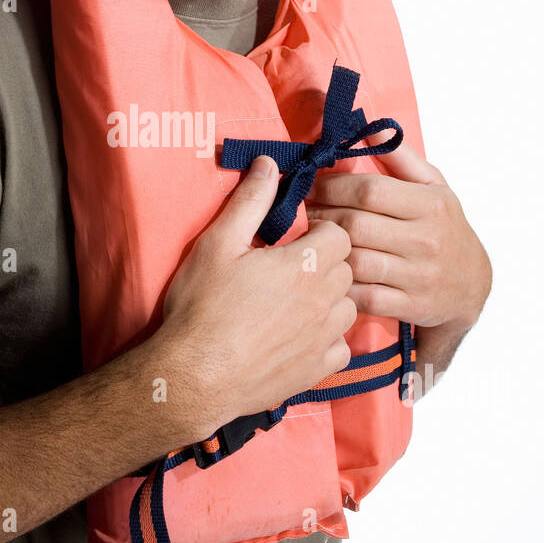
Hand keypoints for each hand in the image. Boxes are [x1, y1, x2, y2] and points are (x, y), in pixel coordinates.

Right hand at [160, 156, 356, 440]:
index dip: (321, 231)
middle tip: (291, 267)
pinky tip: (301, 335)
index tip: (297, 238)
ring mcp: (324, 338)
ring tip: (298, 300)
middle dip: (326, 263)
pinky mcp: (317, 370)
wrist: (194, 377)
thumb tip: (268, 164)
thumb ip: (250, 201)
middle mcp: (324, 300)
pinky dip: (328, 339)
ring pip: (349, 307)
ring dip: (330, 299)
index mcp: (304, 264)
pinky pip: (341, 347)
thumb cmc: (202, 309)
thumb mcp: (217, 244)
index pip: (341, 235)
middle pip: (347, 269)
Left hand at [305, 141, 491, 329]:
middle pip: (355, 225)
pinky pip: (362, 296)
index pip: (369, 190)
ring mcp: (419, 276)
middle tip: (305, 211)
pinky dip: (340, 284)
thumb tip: (369, 128)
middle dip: (321, 215)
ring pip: (355, 261)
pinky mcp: (411, 306)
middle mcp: (427, 240)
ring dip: (325, 250)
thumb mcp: (433, 187)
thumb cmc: (443, 226)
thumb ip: (400, 157)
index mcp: (430, 205)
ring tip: (312, 239)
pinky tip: (330, 271)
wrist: (472, 284)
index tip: (313, 185)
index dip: (332, 186)